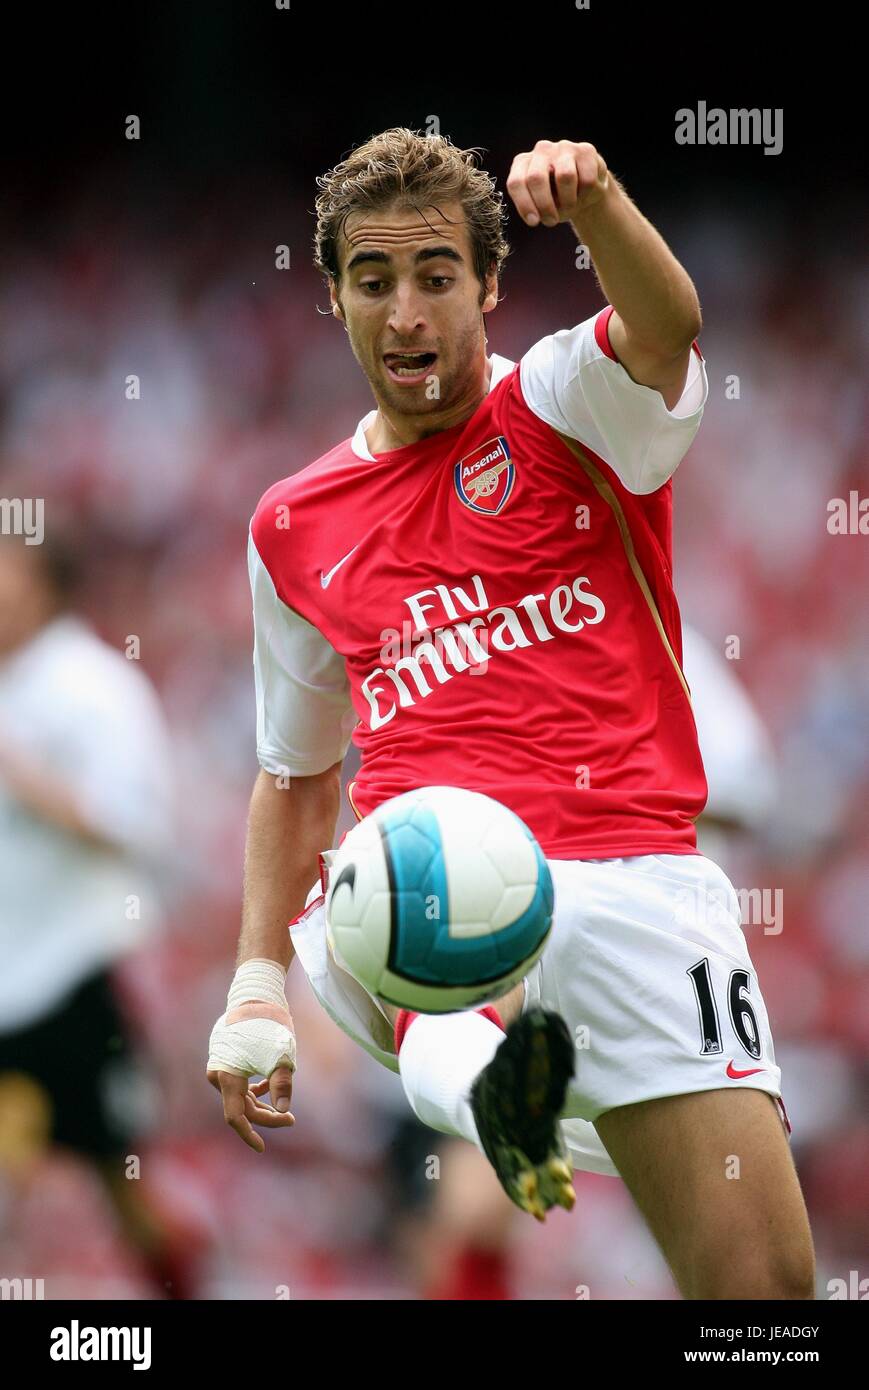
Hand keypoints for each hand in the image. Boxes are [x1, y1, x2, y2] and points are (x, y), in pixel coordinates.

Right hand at [207, 1001, 296, 1152]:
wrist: (256, 995)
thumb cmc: (269, 1026)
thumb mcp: (282, 1058)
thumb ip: (282, 1087)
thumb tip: (283, 1113)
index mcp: (227, 1077)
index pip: (236, 1117)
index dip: (249, 1134)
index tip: (262, 1148)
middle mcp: (217, 1074)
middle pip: (240, 1107)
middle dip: (264, 1116)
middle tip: (291, 1119)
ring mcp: (219, 1065)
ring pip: (239, 1095)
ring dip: (259, 1104)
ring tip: (283, 1109)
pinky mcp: (225, 1058)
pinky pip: (238, 1083)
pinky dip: (253, 1090)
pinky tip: (267, 1089)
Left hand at [506, 140, 608, 226]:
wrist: (585, 189)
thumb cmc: (557, 199)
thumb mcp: (540, 206)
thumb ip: (534, 207)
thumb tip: (536, 214)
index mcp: (523, 163)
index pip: (516, 182)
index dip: (524, 204)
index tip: (534, 222)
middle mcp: (541, 150)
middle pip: (536, 178)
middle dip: (545, 205)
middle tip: (552, 221)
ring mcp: (564, 147)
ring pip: (565, 176)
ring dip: (568, 201)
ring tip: (570, 208)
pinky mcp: (586, 150)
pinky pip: (586, 178)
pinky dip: (585, 194)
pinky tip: (583, 193)